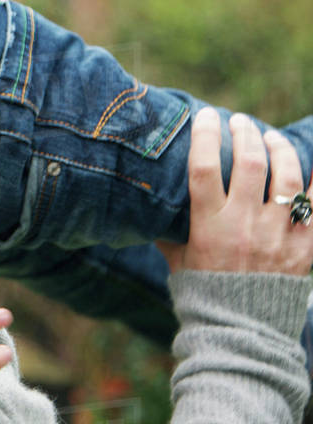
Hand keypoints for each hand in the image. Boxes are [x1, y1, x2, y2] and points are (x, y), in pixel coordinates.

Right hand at [160, 108, 312, 275]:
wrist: (239, 330)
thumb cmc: (202, 290)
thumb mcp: (176, 256)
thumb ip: (169, 227)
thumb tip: (148, 200)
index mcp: (208, 225)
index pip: (203, 167)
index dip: (204, 135)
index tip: (205, 115)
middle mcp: (243, 224)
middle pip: (248, 162)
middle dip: (244, 133)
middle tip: (239, 121)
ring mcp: (277, 235)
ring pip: (285, 176)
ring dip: (279, 148)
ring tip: (270, 137)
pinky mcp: (304, 248)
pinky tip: (312, 162)